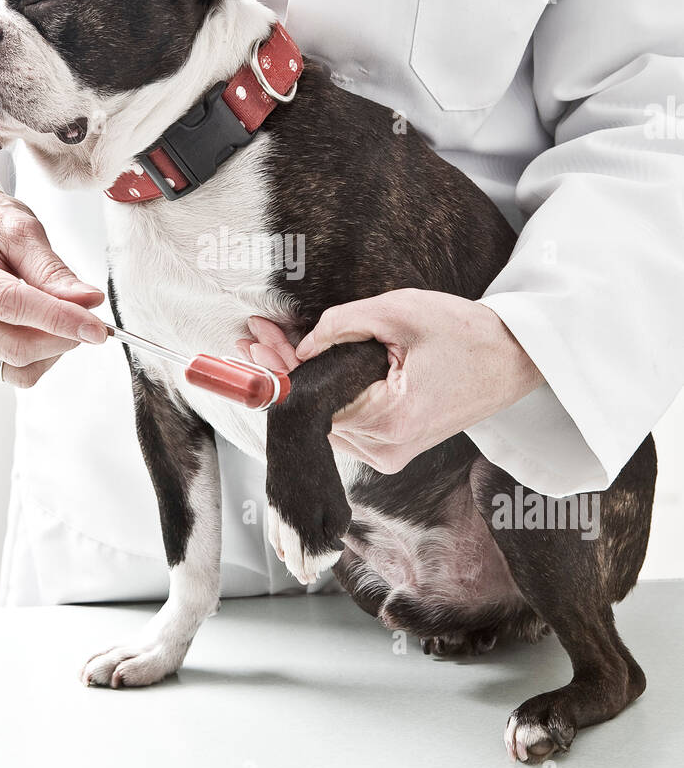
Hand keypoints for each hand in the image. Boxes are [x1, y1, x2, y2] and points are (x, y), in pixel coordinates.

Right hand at [0, 179, 107, 387]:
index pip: (9, 304)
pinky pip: (5, 371)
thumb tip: (87, 303)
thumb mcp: (20, 229)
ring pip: (13, 366)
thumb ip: (52, 271)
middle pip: (13, 345)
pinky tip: (36, 327)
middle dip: (61, 336)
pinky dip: (35, 356)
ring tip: (55, 314)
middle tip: (87, 316)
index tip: (96, 328)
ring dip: (50, 348)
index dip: (58, 319)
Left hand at [238, 290, 542, 473]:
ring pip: (327, 418)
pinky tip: (306, 365)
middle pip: (314, 413)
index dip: (279, 369)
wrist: (515, 358)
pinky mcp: (394, 448)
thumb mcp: (400, 312)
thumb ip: (341, 325)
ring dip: (302, 382)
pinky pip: (346, 422)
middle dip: (283, 372)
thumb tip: (299, 345)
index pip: (313, 399)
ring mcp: (390, 455)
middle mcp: (385, 450)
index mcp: (388, 421)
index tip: (254, 341)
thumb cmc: (466, 332)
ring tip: (272, 344)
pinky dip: (326, 394)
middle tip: (254, 337)